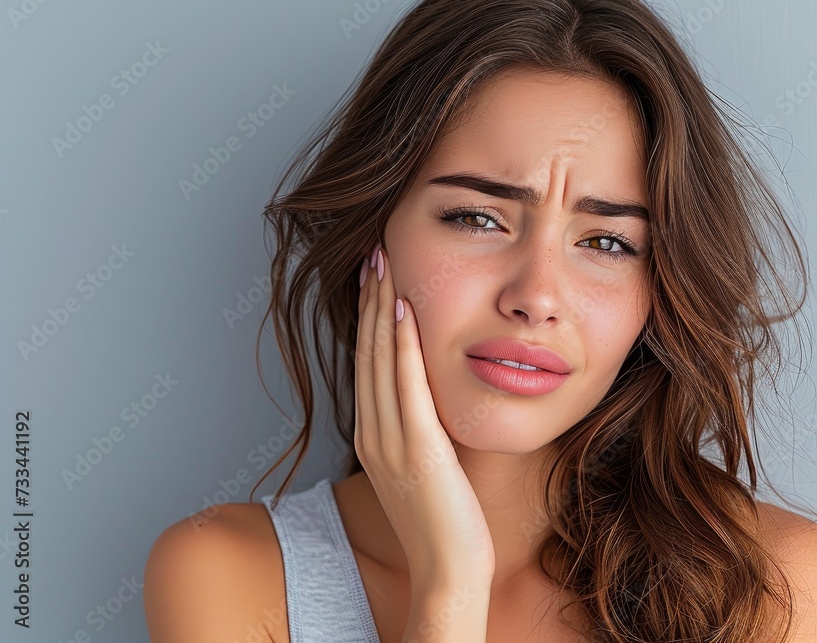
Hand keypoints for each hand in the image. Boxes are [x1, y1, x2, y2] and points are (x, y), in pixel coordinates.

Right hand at [354, 243, 495, 583]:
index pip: (366, 361)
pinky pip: (406, 383)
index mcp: (373, 434)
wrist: (447, 567)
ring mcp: (391, 438)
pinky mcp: (417, 446)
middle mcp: (374, 431)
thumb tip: (429, 396)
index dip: (367, 315)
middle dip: (368, 297)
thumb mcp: (423, 465)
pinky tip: (403, 309)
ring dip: (380, 305)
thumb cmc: (442, 519)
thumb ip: (419, 428)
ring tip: (383, 263)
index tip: (375, 276)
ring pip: (379, 357)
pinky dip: (401, 342)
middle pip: (366, 350)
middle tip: (373, 253)